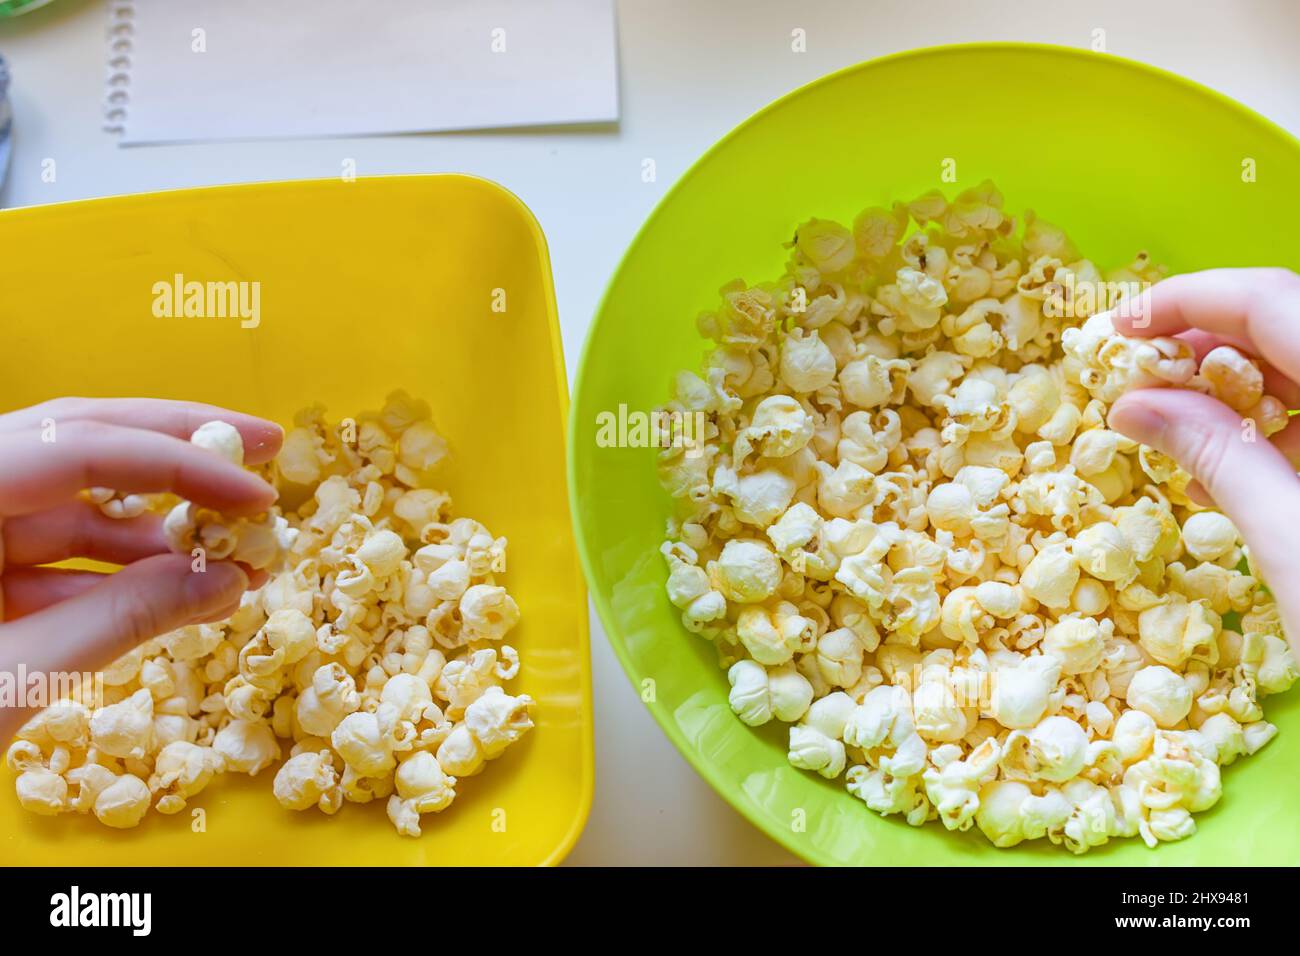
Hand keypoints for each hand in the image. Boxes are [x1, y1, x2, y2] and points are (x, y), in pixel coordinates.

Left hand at [0, 398, 281, 741]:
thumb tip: (225, 581)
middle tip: (264, 445)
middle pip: (75, 436)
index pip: (76, 446)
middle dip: (175, 443)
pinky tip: (174, 588)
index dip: (179, 462)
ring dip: (153, 520)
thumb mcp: (13, 677)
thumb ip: (125, 620)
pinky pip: (50, 551)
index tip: (257, 489)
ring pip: (69, 497)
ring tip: (229, 548)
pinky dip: (114, 567)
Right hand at [1105, 268, 1299, 647]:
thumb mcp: (1297, 550)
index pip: (1276, 301)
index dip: (1189, 299)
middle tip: (1135, 382)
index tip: (1120, 327)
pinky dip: (1270, 431)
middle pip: (1293, 325)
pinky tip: (1225, 463)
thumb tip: (1135, 404)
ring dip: (1233, 388)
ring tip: (1169, 427)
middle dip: (1205, 342)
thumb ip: (1218, 459)